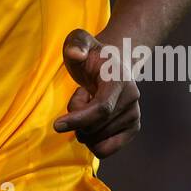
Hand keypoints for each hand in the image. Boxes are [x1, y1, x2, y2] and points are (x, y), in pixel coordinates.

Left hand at [53, 28, 141, 158]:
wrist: (112, 64)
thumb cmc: (91, 54)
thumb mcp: (79, 41)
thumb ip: (76, 44)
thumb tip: (76, 53)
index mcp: (119, 79)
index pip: (101, 108)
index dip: (79, 119)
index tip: (57, 125)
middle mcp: (132, 98)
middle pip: (95, 126)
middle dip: (76, 119)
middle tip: (80, 97)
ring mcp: (134, 115)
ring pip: (98, 139)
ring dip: (83, 127)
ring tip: (89, 104)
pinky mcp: (133, 128)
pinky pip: (107, 149)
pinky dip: (92, 143)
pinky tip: (91, 125)